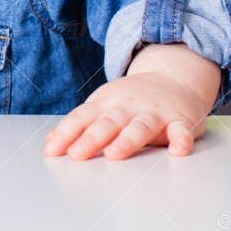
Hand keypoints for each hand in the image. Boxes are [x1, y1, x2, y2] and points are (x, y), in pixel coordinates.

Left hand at [43, 45, 217, 159]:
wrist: (173, 76)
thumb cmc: (131, 99)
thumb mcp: (102, 105)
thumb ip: (79, 125)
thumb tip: (50, 143)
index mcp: (105, 104)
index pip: (82, 118)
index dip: (66, 134)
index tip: (52, 151)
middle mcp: (128, 106)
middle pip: (108, 123)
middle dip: (92, 138)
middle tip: (77, 155)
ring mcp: (154, 112)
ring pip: (140, 127)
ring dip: (127, 140)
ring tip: (114, 154)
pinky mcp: (180, 120)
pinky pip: (181, 131)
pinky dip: (180, 140)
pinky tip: (177, 151)